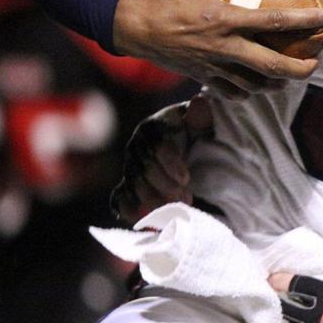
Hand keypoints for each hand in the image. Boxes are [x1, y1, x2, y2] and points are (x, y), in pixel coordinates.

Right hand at [110, 94, 212, 225]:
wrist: (186, 144)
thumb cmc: (196, 131)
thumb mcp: (202, 123)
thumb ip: (201, 117)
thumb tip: (199, 103)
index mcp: (154, 128)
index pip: (158, 145)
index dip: (170, 162)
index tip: (186, 178)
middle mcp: (137, 146)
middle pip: (145, 169)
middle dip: (165, 186)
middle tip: (186, 199)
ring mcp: (131, 166)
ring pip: (135, 185)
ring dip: (153, 200)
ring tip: (174, 211)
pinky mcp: (128, 184)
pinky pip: (120, 197)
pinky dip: (128, 209)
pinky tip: (140, 219)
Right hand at [112, 0, 322, 97]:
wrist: (128, 26)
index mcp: (224, 19)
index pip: (273, 22)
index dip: (302, 21)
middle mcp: (223, 47)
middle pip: (272, 66)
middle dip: (299, 69)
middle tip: (314, 63)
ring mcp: (214, 67)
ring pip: (256, 85)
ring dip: (277, 83)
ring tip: (290, 75)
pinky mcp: (203, 78)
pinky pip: (234, 92)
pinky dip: (249, 91)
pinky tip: (258, 84)